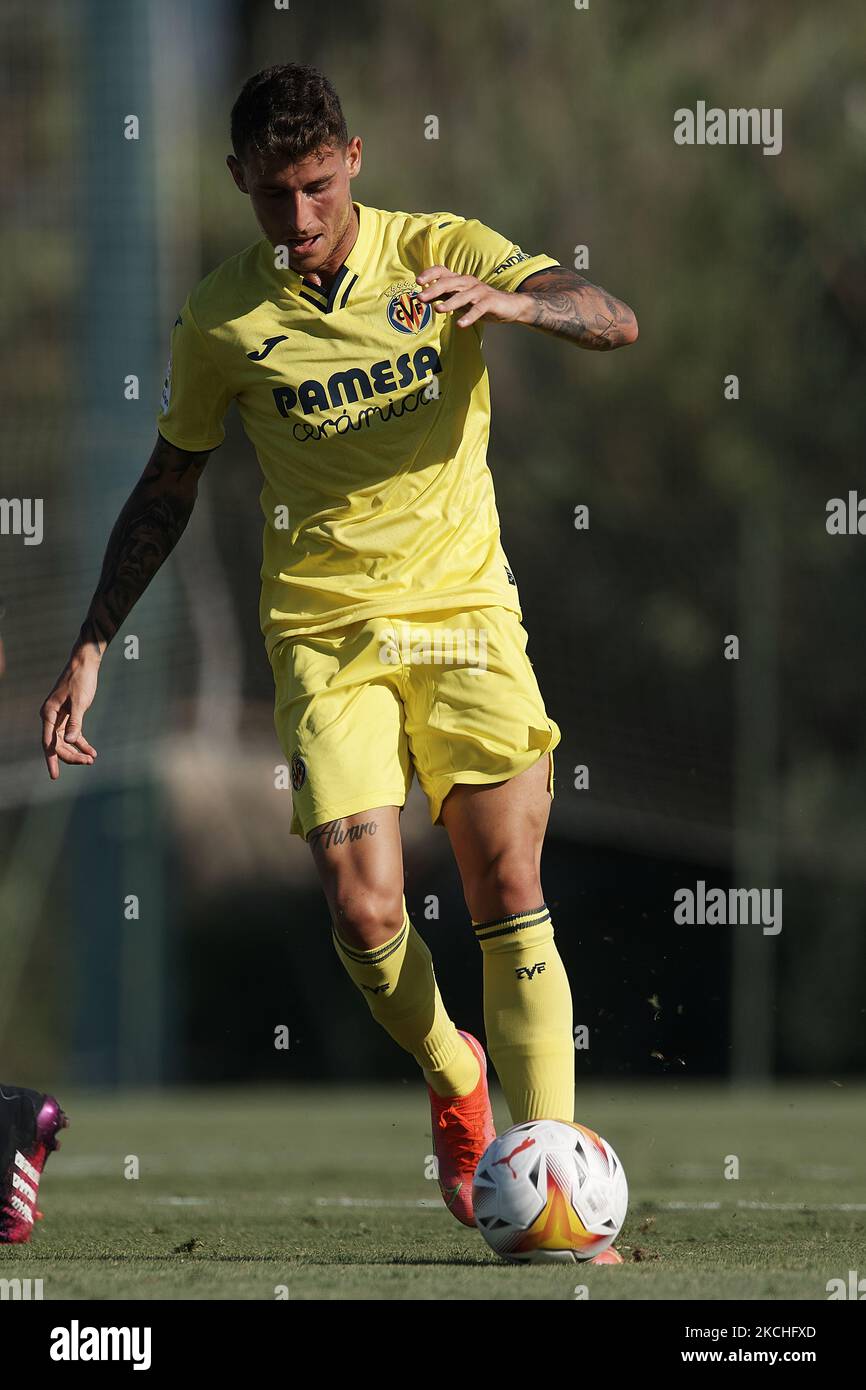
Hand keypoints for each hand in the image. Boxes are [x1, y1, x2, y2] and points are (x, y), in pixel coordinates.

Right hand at [40, 644, 99, 779]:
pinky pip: (74, 734)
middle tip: (88, 763)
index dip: (51, 760)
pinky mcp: (69, 715)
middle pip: (57, 744)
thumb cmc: (80, 680)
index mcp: (48, 714)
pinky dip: (82, 743)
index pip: (48, 742)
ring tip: (92, 760)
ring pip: (65, 741)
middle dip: (71, 756)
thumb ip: (75, 722)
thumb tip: (70, 741)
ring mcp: (59, 717)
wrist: (85, 663)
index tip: (54, 775)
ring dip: (78, 751)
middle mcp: (50, 717)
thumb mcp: (79, 702)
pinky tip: (92, 752)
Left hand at [415, 265, 527, 329]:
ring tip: (438, 309)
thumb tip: (423, 296)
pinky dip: (469, 316)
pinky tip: (460, 324)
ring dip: (450, 302)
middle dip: (434, 290)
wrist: (510, 306)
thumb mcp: (461, 299)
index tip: (418, 281)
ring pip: (463, 295)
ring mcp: (480, 292)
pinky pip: (478, 309)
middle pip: (449, 283)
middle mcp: (468, 283)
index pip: (442, 271)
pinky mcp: (490, 302)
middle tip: (421, 298)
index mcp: (460, 280)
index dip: (430, 274)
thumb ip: (444, 296)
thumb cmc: (481, 302)